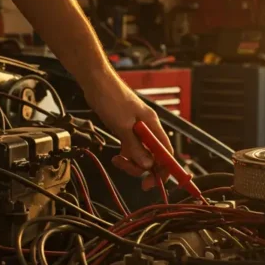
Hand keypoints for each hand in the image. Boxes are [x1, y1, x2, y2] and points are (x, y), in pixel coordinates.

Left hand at [84, 75, 172, 189]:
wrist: (97, 82)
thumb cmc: (112, 98)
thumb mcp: (123, 126)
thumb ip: (135, 146)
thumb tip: (147, 165)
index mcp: (153, 125)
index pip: (166, 152)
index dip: (164, 168)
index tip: (155, 181)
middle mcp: (148, 128)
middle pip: (154, 156)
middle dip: (144, 167)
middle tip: (132, 174)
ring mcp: (138, 130)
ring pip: (141, 154)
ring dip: (131, 162)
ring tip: (118, 161)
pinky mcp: (127, 130)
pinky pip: (132, 149)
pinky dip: (126, 156)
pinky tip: (116, 157)